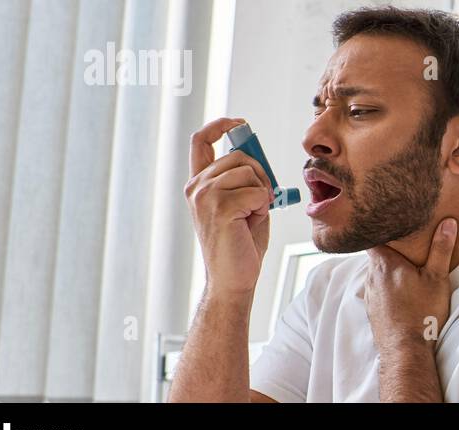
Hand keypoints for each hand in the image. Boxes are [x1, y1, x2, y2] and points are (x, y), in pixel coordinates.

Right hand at [185, 117, 273, 294]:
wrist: (234, 278)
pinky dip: (262, 206)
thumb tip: (255, 153)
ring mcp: (204, 196)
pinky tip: (249, 223)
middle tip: (262, 200)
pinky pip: (256, 192)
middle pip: (239, 156)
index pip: (201, 141)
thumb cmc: (241, 243)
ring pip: (249, 172)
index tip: (240, 123)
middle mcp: (196, 186)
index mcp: (199, 183)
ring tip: (252, 215)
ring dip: (262, 193)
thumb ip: (245, 177)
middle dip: (261, 174)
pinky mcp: (218, 208)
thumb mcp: (244, 202)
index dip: (220, 125)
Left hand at [364, 218, 457, 351]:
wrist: (405, 350)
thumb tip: (448, 223)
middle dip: (389, 250)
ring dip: (388, 271)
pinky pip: (377, 291)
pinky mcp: (372, 310)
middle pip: (375, 255)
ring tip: (407, 271)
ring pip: (375, 274)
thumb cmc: (422, 312)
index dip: (380, 228)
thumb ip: (441, 249)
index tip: (392, 224)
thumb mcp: (437, 278)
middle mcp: (371, 277)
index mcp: (384, 264)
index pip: (372, 236)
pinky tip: (402, 294)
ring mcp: (369, 295)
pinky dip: (386, 288)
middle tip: (407, 246)